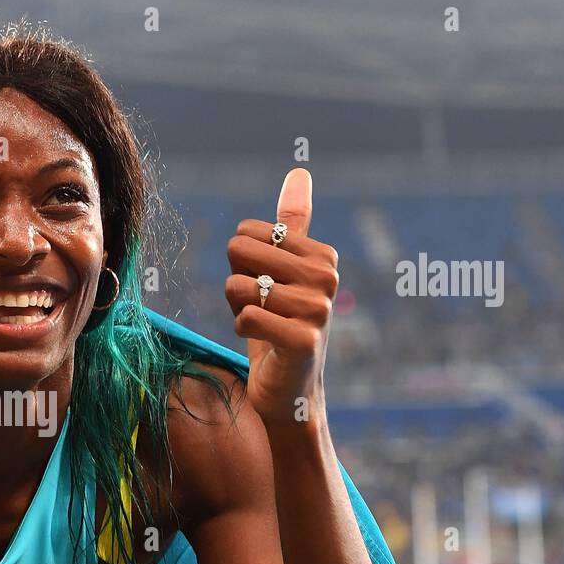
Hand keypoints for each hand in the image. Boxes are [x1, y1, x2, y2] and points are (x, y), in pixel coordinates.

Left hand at [224, 169, 339, 429]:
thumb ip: (291, 225)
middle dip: (235, 283)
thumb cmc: (279, 327)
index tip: (264, 289)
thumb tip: (300, 171)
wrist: (289, 392)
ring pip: (239, 286)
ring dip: (238, 310)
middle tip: (259, 309)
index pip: (248, 233)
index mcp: (321, 254)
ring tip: (262, 327)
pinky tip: (262, 344)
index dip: (241, 264)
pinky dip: (241, 331)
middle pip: (240, 252)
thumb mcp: (283, 272)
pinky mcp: (304, 340)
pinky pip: (246, 317)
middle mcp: (327, 276)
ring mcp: (319, 308)